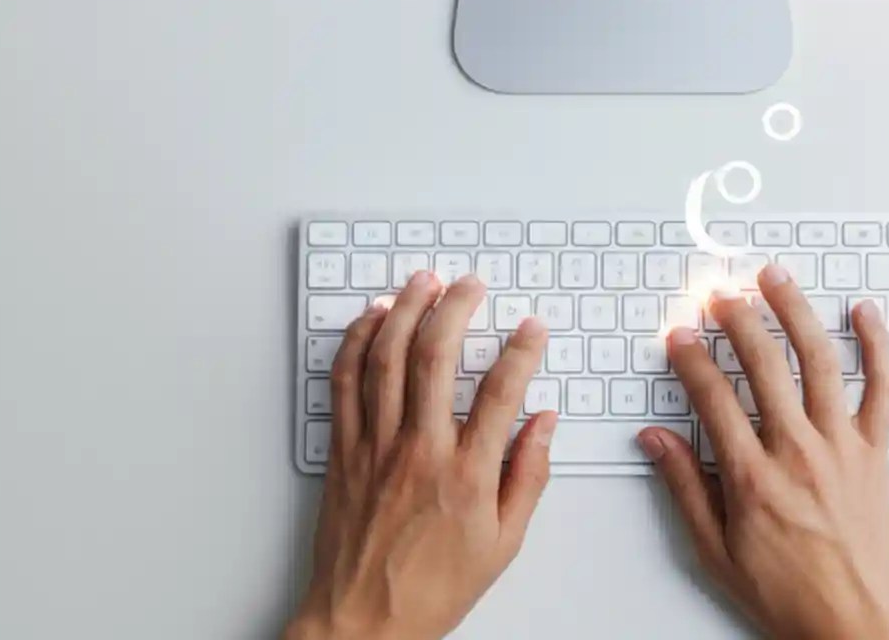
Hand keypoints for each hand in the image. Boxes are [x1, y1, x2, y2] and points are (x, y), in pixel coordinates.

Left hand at [285, 271, 555, 639]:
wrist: (362, 622)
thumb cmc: (431, 589)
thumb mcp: (503, 543)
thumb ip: (528, 476)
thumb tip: (544, 424)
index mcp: (466, 476)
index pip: (500, 393)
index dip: (521, 351)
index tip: (532, 328)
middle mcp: (419, 451)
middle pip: (436, 358)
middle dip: (456, 308)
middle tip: (471, 285)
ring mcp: (375, 447)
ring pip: (386, 359)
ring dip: (405, 310)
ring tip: (424, 282)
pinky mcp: (344, 450)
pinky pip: (345, 382)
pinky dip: (357, 342)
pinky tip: (373, 319)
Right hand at [638, 265, 888, 639]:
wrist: (858, 623)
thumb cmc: (789, 594)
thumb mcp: (716, 551)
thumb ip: (686, 487)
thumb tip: (656, 440)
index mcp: (752, 479)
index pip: (713, 398)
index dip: (690, 358)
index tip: (678, 334)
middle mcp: (798, 453)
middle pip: (763, 365)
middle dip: (736, 320)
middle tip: (718, 294)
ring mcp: (842, 446)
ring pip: (818, 361)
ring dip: (794, 312)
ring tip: (774, 278)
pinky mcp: (875, 451)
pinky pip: (882, 386)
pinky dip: (877, 345)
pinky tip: (864, 313)